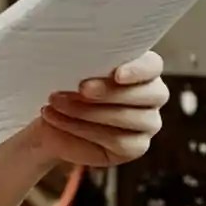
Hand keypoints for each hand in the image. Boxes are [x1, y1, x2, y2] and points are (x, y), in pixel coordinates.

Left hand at [33, 50, 168, 166]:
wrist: (53, 116)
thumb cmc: (67, 84)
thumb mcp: (72, 68)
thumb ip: (84, 62)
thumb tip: (77, 59)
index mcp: (142, 67)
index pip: (153, 65)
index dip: (138, 69)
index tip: (117, 74)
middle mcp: (152, 95)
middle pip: (149, 93)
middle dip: (110, 92)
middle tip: (80, 89)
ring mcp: (148, 122)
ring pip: (131, 118)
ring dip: (89, 111)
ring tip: (56, 104)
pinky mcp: (136, 146)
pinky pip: (118, 140)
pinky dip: (83, 130)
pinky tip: (58, 120)